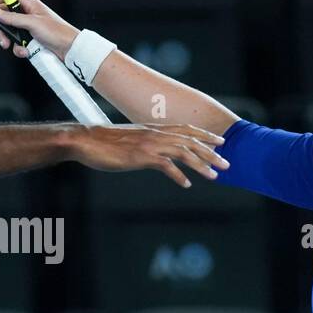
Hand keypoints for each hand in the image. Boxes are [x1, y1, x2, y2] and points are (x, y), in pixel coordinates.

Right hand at [0, 0, 78, 59]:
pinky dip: (18, 49)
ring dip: (8, 41)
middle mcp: (26, 13)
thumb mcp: (33, 23)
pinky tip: (26, 52)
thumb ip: (13, 18)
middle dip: (0, 29)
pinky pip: (16, 43)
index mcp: (29, 3)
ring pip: (8, 32)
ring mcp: (27, 27)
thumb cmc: (58, 32)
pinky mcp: (29, 40)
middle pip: (3, 17)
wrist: (70, 49)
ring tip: (12, 47)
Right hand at [66, 122, 228, 187]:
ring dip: (201, 164)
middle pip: (190, 141)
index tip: (220, 142)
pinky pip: (166, 165)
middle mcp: (155, 134)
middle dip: (211, 152)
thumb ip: (144, 143)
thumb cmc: (104, 142)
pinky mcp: (141, 156)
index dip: (205, 136)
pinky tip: (186, 184)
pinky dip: (178, 175)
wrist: (86, 140)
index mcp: (153, 129)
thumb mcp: (129, 140)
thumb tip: (152, 154)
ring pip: (183, 152)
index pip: (186, 130)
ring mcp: (149, 144)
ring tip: (215, 175)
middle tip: (227, 163)